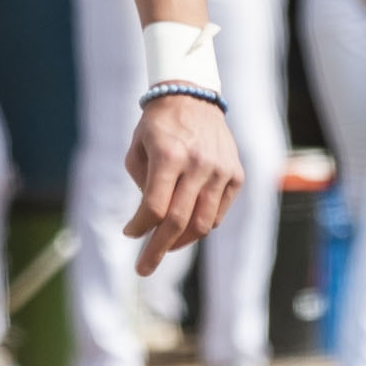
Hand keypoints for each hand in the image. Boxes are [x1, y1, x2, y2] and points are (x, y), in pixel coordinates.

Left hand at [123, 92, 242, 275]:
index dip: (140, 228)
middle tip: (143, 268)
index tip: (129, 234)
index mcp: (170, 156)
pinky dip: (201, 226)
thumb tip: (149, 223)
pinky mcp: (236, 175)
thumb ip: (142, 187)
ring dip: (181, 242)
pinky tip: (186, 229)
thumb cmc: (157, 126)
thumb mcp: (138, 150)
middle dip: (157, 250)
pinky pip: (218, 212)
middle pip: (178, 222)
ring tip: (164, 248)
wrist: (191, 97)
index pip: (155, 208)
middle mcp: (199, 164)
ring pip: (203, 223)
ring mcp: (222, 170)